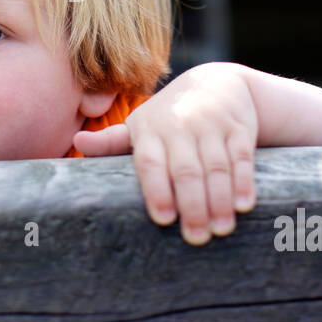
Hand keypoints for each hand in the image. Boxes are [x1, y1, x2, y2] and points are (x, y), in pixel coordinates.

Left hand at [73, 63, 257, 245]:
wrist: (217, 82)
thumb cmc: (170, 116)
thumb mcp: (141, 125)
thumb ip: (112, 142)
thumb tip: (77, 143)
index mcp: (150, 128)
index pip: (150, 162)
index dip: (157, 190)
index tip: (164, 219)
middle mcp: (180, 124)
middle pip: (186, 169)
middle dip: (192, 205)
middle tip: (196, 239)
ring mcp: (211, 124)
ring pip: (216, 166)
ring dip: (220, 200)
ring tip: (221, 230)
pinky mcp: (239, 126)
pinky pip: (241, 157)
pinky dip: (244, 182)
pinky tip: (244, 205)